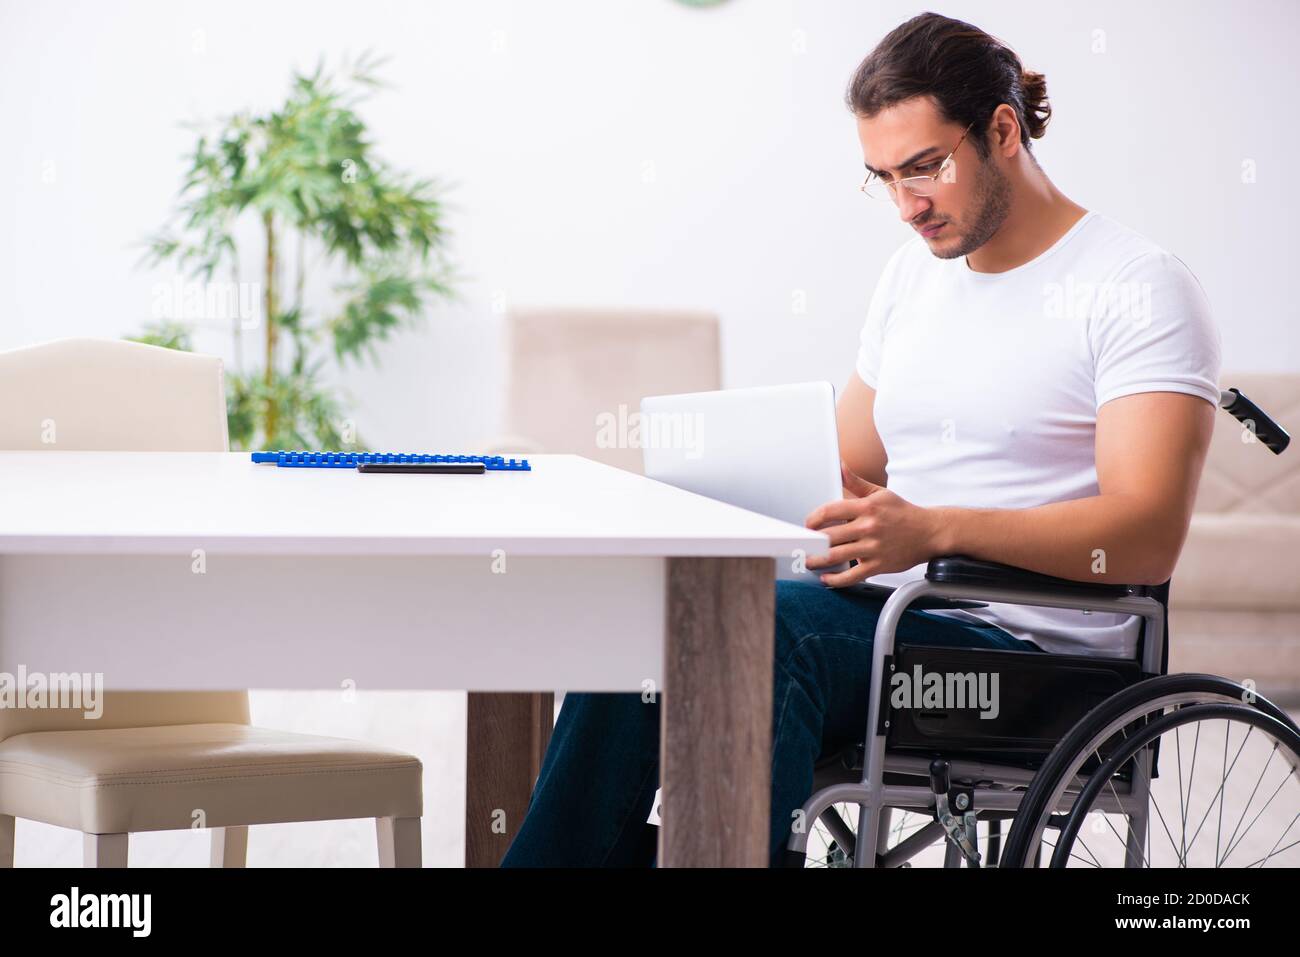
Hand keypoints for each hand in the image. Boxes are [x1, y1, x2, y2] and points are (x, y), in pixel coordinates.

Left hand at [804, 462, 945, 586]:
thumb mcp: (880, 493)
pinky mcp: (878, 565)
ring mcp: (873, 548)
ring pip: (836, 556)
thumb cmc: (903, 513)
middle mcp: (868, 527)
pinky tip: (826, 577)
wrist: (930, 532)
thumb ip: (856, 482)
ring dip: (817, 560)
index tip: (807, 524)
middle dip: (811, 541)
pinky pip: (852, 576)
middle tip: (802, 544)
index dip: (813, 518)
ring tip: (808, 561)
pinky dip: (835, 579)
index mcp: (867, 508)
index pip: (831, 510)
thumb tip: (841, 467)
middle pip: (829, 536)